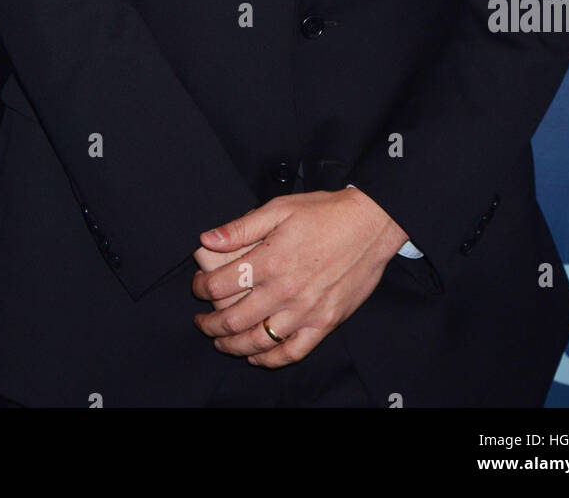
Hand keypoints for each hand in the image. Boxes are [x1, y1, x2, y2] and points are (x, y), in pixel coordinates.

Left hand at [192, 187, 407, 366]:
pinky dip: (269, 359)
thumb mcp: (279, 208)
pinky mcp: (324, 324)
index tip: (197, 287)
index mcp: (269, 259)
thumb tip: (207, 239)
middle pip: (232, 319)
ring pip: (257, 341)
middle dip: (209, 324)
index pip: (219, 285)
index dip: (199, 288)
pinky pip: (292, 352)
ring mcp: (305, 311)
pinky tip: (256, 356)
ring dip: (232, 346)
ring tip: (220, 342)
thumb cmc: (325, 213)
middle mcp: (284, 290)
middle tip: (201, 322)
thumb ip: (241, 227)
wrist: (371, 225)